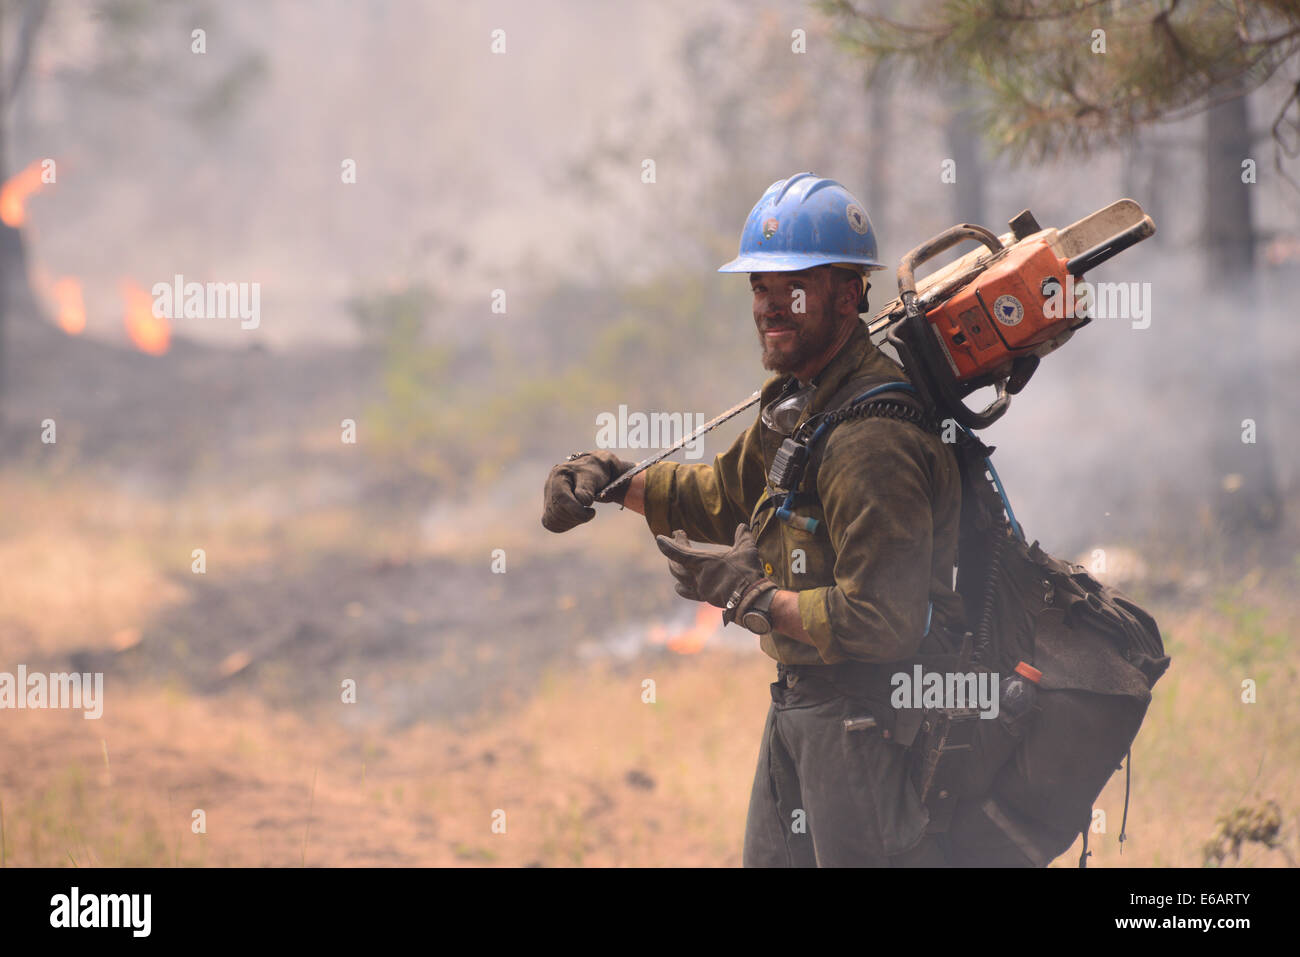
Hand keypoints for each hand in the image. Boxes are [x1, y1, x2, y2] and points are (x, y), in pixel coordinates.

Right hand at [542, 451, 633, 532]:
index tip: (592, 511)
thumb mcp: (593, 477)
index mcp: (558, 474)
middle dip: (576, 516)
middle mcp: (548, 486)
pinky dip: (566, 525)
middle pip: (556, 511)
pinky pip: (552, 525)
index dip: (576, 510)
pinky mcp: (548, 509)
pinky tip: (577, 517)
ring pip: (552, 520)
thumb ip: (587, 489)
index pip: (561, 497)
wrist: (590, 474)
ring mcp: (547, 498)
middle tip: (590, 511)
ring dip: (572, 521)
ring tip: (584, 512)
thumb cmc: (592, 475)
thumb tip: (584, 502)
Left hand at [654, 523, 775, 624]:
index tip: (659, 538)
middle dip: (673, 551)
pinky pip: (687, 592)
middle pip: (675, 565)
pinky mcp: (705, 598)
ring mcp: (700, 589)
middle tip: (679, 538)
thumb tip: (742, 526)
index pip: (678, 552)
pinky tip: (679, 586)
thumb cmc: (747, 573)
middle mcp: (697, 577)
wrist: (751, 600)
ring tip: (674, 560)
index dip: (667, 545)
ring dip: (675, 567)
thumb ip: (742, 536)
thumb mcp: (746, 549)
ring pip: (679, 578)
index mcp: (702, 562)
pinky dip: (681, 586)